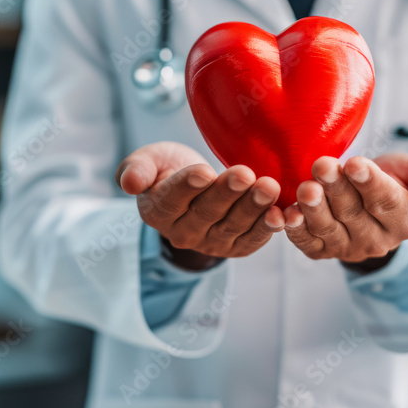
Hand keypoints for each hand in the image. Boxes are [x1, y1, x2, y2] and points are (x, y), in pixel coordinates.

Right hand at [116, 142, 284, 264]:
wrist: (195, 186)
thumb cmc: (169, 169)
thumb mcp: (149, 160)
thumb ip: (136, 168)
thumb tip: (128, 183)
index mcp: (158, 210)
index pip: (172, 199)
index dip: (187, 186)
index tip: (203, 171)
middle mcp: (183, 233)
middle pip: (207, 212)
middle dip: (228, 193)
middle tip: (245, 174)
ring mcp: (211, 243)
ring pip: (233, 226)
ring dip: (253, 208)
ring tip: (268, 187)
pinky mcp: (236, 247)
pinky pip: (252, 240)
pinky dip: (267, 229)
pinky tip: (279, 215)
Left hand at [282, 153, 407, 265]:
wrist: (364, 201)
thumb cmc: (387, 179)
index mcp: (402, 221)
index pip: (386, 201)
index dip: (370, 182)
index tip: (354, 163)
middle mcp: (376, 241)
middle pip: (353, 213)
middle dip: (336, 189)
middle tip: (323, 166)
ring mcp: (346, 249)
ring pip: (328, 229)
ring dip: (314, 209)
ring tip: (305, 189)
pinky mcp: (321, 251)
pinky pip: (306, 242)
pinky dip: (295, 230)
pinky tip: (287, 214)